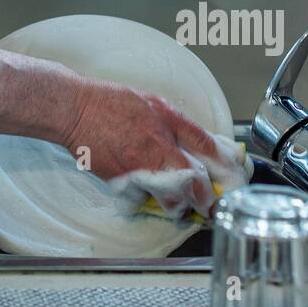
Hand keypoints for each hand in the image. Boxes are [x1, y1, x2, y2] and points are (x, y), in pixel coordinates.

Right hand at [66, 76, 230, 218]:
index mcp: (168, 124)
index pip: (208, 149)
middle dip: (205, 198)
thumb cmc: (111, 101)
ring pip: (172, 200)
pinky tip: (144, 193)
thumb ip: (179, 124)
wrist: (75, 110)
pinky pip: (142, 200)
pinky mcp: (121, 182)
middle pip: (195, 184)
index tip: (232, 180)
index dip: (225, 168)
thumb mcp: (153, 103)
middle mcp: (157, 148)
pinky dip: (145, 199)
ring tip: (179, 205)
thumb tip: (202, 144)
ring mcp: (139, 168)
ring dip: (179, 205)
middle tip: (208, 204)